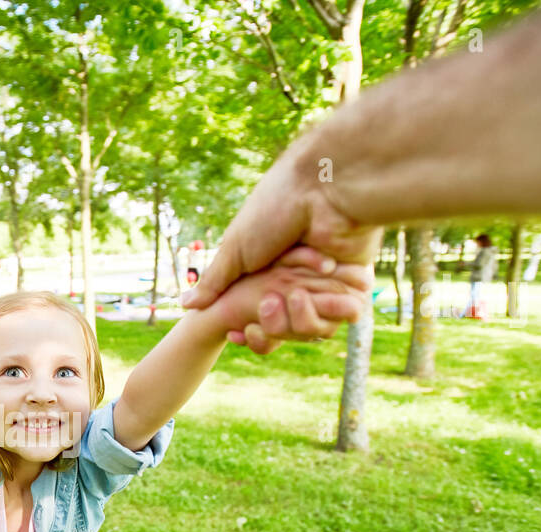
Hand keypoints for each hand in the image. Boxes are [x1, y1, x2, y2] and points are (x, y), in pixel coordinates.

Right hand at [181, 139, 381, 351]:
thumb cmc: (275, 210)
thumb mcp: (235, 249)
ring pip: (311, 325)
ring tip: (290, 295)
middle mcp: (299, 276)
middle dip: (272, 323)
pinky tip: (303, 302)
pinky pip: (338, 318)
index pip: (258, 310)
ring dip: (295, 317)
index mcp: (271, 267)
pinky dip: (319, 316)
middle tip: (264, 307)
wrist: (323, 189)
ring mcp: (327, 280)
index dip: (248, 326)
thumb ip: (215, 280)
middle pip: (285, 324)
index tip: (235, 333)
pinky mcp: (354, 283)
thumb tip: (186, 304)